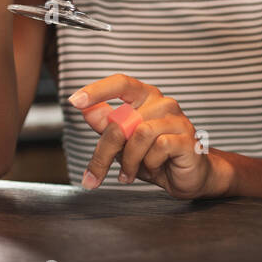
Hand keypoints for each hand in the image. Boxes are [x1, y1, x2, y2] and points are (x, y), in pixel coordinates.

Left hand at [67, 74, 222, 199]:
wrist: (187, 177)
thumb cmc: (155, 157)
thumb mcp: (124, 143)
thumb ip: (107, 126)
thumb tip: (87, 111)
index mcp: (146, 98)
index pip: (121, 83)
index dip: (97, 90)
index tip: (74, 100)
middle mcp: (163, 103)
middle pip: (122, 121)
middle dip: (104, 152)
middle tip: (94, 174)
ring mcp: (177, 119)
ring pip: (139, 134)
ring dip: (128, 160)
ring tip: (129, 173)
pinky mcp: (187, 138)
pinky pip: (158, 147)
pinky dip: (149, 163)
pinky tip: (153, 168)